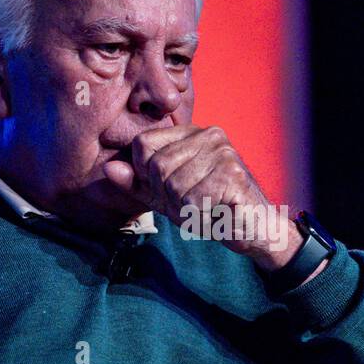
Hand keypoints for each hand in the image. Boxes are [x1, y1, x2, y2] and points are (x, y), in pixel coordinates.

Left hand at [103, 124, 304, 271]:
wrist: (253, 231)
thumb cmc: (211, 209)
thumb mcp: (166, 197)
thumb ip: (138, 183)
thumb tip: (109, 169)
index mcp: (191, 133)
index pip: (143, 144)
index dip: (146, 176)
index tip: (170, 191)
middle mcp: (209, 134)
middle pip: (157, 167)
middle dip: (168, 197)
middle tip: (193, 205)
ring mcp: (223, 152)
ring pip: (173, 185)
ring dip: (185, 209)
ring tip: (206, 209)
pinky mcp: (233, 174)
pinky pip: (193, 199)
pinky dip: (200, 215)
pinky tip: (216, 213)